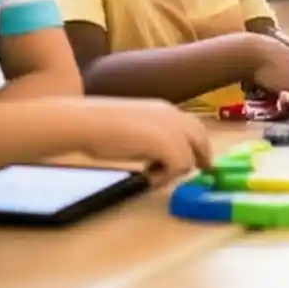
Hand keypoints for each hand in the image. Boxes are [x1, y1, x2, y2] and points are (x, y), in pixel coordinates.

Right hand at [71, 97, 212, 185]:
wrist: (87, 123)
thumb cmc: (99, 125)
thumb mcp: (135, 127)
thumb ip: (152, 137)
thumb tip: (158, 154)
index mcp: (164, 109)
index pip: (193, 127)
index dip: (197, 144)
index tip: (199, 159)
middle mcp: (174, 116)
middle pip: (201, 139)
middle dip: (201, 157)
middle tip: (201, 172)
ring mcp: (174, 130)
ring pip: (190, 158)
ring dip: (173, 171)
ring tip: (150, 174)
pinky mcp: (170, 145)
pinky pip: (180, 167)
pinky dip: (164, 178)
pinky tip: (146, 176)